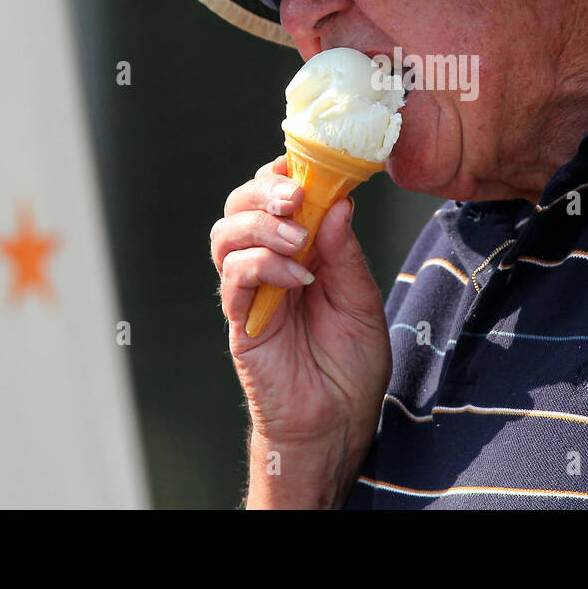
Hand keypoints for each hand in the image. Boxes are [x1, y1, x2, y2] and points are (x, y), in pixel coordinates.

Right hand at [210, 155, 390, 506]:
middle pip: (240, 207)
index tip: (307, 164)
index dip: (284, 174)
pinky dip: (261, 266)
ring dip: (260, 226)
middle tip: (296, 197)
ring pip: (225, 236)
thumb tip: (338, 203)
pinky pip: (232, 281)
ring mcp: (249, 294)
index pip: (275, 198)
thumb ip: (345, 253)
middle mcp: (267, 267)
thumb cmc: (351, 365)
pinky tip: (296, 277)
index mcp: (297, 252)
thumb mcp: (362, 299)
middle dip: (264, 191)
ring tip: (297, 238)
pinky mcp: (240, 323)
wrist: (338, 424)